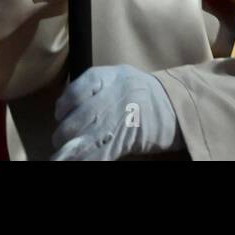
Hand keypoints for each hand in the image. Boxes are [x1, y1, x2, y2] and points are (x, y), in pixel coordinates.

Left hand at [51, 65, 182, 160]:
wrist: (175, 108)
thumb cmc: (142, 93)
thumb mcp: (121, 77)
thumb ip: (96, 86)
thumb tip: (65, 105)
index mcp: (115, 76)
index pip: (82, 86)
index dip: (65, 102)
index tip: (60, 114)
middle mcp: (120, 94)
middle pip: (82, 115)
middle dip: (65, 132)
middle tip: (60, 139)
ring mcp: (125, 117)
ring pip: (88, 136)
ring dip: (72, 148)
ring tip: (64, 153)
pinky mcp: (129, 139)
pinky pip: (101, 152)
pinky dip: (86, 158)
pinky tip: (78, 159)